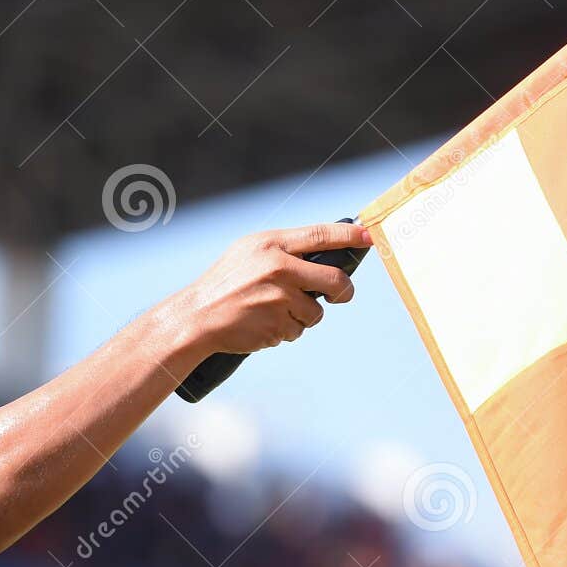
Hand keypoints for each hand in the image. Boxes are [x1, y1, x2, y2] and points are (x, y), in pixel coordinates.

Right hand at [170, 222, 371, 354]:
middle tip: (342, 296)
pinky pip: (297, 331)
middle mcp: (278, 268)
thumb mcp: (250, 252)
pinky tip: (263, 324)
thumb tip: (328, 252)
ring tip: (274, 311)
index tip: (371, 237)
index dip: (350, 236)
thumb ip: (285, 250)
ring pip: (316, 312)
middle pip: (335, 280)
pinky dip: (286, 331)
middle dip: (344, 292)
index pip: (320, 235)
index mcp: (271, 244)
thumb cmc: (226, 283)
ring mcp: (278, 298)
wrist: (196, 317)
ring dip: (304, 317)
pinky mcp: (276, 325)